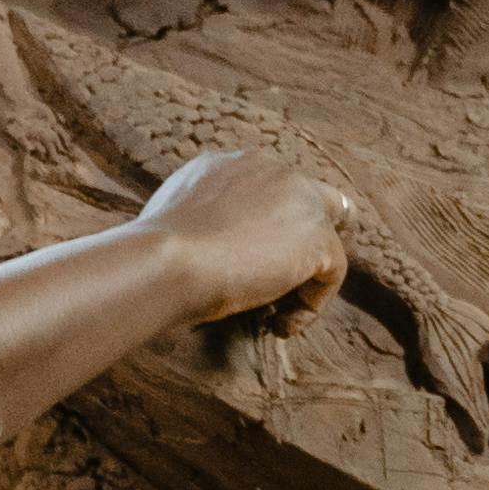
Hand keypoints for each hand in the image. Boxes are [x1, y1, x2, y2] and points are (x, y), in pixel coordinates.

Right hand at [128, 150, 351, 329]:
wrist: (166, 259)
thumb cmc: (156, 254)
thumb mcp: (174, 223)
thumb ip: (202, 222)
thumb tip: (206, 248)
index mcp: (232, 165)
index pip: (271, 190)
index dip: (271, 228)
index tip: (253, 265)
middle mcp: (269, 169)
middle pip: (315, 203)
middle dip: (306, 244)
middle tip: (289, 288)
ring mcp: (299, 198)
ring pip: (326, 241)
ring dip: (305, 282)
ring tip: (276, 317)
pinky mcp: (317, 235)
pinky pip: (332, 271)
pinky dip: (311, 304)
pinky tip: (281, 325)